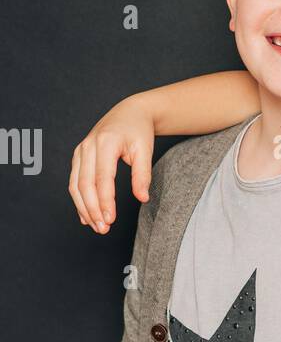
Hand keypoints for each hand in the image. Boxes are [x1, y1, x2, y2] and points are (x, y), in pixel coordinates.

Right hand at [69, 96, 154, 232]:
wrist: (129, 112)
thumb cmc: (138, 131)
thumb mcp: (145, 150)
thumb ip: (143, 174)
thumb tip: (142, 198)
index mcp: (105, 143)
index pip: (102, 178)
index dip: (104, 201)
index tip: (110, 220)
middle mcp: (88, 146)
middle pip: (84, 184)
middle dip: (92, 209)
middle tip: (103, 229)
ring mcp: (80, 151)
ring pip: (75, 185)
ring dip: (84, 208)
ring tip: (96, 226)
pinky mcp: (78, 157)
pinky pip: (74, 181)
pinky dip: (79, 200)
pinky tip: (87, 216)